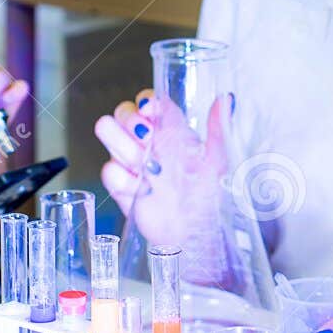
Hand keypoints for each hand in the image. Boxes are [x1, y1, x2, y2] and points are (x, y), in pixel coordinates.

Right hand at [95, 89, 230, 283]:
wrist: (194, 232)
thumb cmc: (206, 195)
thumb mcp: (217, 161)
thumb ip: (218, 129)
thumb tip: (226, 100)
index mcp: (169, 130)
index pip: (147, 101)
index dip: (145, 101)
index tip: (151, 110)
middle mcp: (146, 142)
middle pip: (121, 111)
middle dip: (131, 122)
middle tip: (149, 140)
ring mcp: (130, 162)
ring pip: (106, 131)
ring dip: (124, 146)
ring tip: (146, 166)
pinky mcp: (120, 185)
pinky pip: (107, 170)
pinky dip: (123, 179)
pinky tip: (142, 190)